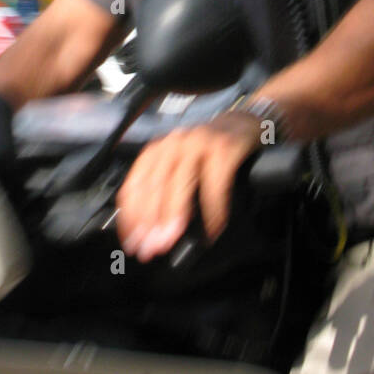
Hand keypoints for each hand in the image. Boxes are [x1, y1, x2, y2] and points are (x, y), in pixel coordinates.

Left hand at [115, 111, 261, 262]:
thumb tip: (154, 232)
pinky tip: (213, 227)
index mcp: (157, 151)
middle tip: (152, 248)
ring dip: (174, 216)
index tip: (133, 242)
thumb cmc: (208, 152)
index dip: (131, 218)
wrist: (243, 125)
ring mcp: (198, 143)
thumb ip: (164, 190)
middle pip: (154, 186)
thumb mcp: (179, 165)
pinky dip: (213, 210)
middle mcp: (174, 144)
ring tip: (173, 239)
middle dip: (151, 222)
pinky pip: (215, 184)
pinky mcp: (223, 148)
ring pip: (180, 184)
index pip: (134, 186)